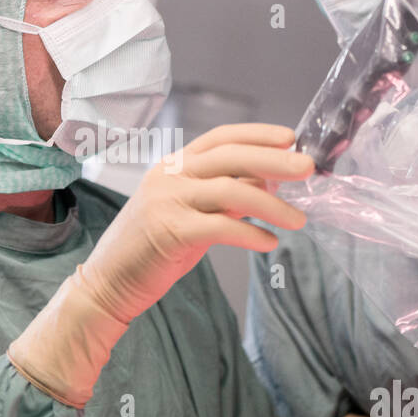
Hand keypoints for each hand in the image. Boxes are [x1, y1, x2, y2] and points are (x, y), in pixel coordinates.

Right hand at [8, 123, 312, 406]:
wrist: (109, 282)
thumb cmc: (153, 249)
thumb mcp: (190, 213)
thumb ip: (223, 196)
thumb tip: (269, 180)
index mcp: (174, 165)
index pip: (221, 137)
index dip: (257, 134)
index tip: (290, 136)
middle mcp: (169, 175)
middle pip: (230, 157)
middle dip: (274, 159)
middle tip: (308, 167)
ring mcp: (166, 201)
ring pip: (230, 191)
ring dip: (271, 204)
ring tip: (299, 219)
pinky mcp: (168, 232)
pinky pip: (219, 227)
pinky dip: (250, 234)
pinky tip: (269, 243)